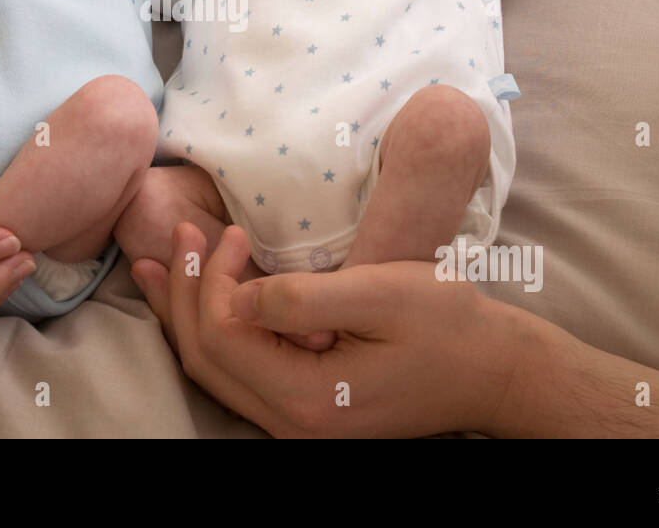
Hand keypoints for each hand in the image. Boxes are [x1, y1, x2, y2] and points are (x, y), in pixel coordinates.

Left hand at [130, 223, 523, 436]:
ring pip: (215, 371)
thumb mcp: (380, 295)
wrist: (494, 370)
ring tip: (163, 265)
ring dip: (186, 313)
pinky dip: (214, 331)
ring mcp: (298, 423)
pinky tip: (203, 300)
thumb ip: (303, 298)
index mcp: (308, 398)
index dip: (212, 281)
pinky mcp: (307, 409)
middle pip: (205, 359)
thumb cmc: (448, 324)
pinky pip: (240, 373)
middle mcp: (293, 424)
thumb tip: (238, 296)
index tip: (232, 233)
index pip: (223, 337)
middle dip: (184, 293)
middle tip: (181, 235)